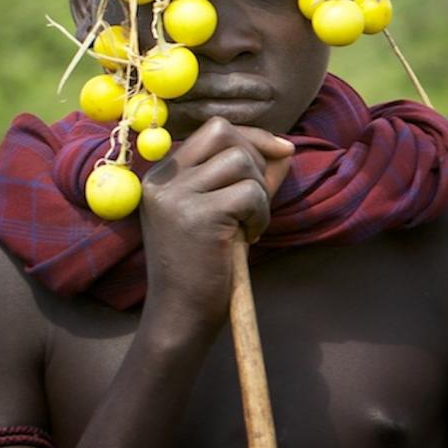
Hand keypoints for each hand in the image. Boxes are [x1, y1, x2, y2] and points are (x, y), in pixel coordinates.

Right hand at [139, 117, 293, 328]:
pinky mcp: (198, 216)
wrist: (180, 317)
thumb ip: (250, 178)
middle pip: (225, 134)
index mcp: (162, 175)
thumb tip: (285, 147)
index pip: (214, 130)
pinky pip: (250, 193)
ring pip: (241, 162)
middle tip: (256, 203)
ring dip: (260, 191)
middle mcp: (163, 180)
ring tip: (250, 223)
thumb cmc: (203, 267)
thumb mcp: (223, 213)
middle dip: (257, 159)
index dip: (252, 137)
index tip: (281, 152)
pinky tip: (250, 237)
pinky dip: (262, 213)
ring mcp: (176, 196)